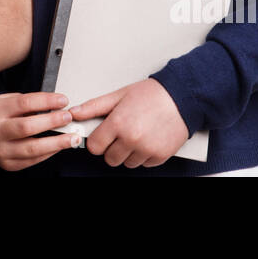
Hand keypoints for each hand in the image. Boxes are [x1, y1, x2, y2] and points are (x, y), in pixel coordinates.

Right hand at [0, 92, 79, 171]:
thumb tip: (57, 106)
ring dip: (56, 143)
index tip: (63, 100)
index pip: (24, 103)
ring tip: (72, 137)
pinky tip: (59, 146)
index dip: (46, 101)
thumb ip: (29, 103)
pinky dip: (49, 153)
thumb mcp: (8, 101)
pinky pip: (33, 160)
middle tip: (68, 118)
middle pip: (27, 127)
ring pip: (32, 148)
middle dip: (52, 122)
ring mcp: (1, 151)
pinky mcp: (9, 164)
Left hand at [69, 78, 188, 167]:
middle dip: (112, 148)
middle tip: (121, 134)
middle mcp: (132, 139)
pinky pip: (144, 164)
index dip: (97, 141)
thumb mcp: (119, 95)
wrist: (181, 96)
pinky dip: (144, 155)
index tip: (102, 136)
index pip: (94, 146)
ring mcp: (146, 149)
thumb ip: (94, 106)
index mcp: (118, 123)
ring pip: (127, 163)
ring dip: (128, 153)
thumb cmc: (152, 94)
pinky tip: (148, 139)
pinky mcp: (160, 156)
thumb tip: (75, 112)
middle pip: (109, 158)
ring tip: (137, 134)